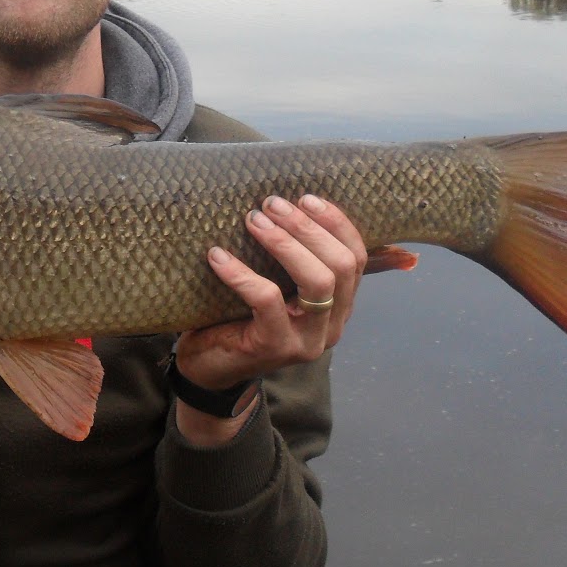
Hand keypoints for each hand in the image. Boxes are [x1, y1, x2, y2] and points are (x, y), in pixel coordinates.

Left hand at [172, 194, 366, 444]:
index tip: (305, 198)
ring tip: (252, 220)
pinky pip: (267, 299)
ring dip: (285, 244)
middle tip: (271, 205)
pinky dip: (241, 272)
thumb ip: (291, 257)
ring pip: (316, 281)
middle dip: (308, 228)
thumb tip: (292, 201)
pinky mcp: (276, 347)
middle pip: (341, 266)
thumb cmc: (240, 317)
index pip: (357, 258)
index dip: (335, 223)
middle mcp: (332, 325)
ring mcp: (308, 340)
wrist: (209, 369)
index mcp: (339, 306)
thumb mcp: (273, 285)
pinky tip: (217, 256)